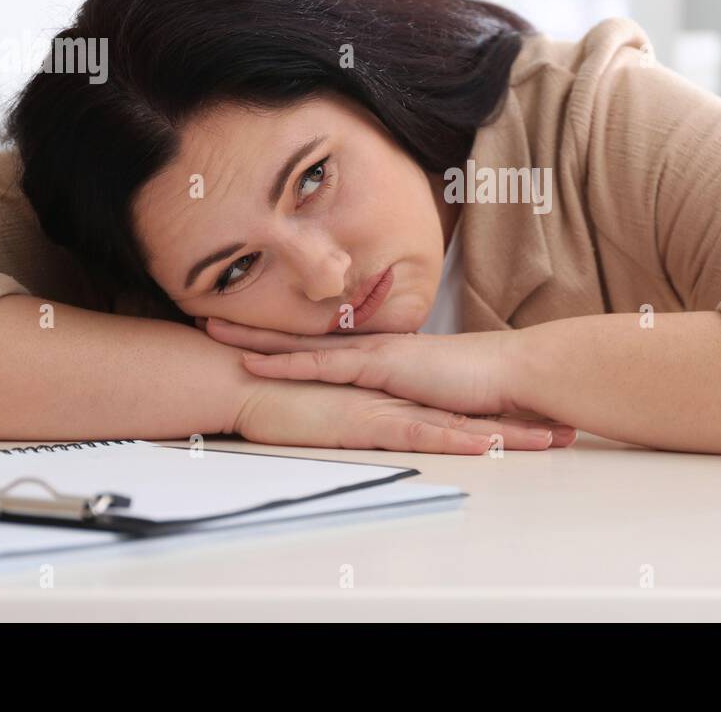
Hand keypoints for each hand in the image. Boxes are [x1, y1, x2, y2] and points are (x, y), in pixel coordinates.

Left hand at [202, 317, 572, 444]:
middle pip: (300, 334)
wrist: (513, 371)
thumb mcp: (436, 391)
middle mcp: (371, 347)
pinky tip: (253, 364)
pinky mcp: (381, 367)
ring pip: (301, 343)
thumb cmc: (483, 384)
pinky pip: (323, 365)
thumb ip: (411, 393)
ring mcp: (374, 354)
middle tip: (206, 316)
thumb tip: (395, 403)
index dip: (281, 336)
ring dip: (255, 338)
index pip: (321, 342)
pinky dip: (286, 362)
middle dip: (252, 327)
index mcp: (380, 354)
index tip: (245, 329)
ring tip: (211, 330)